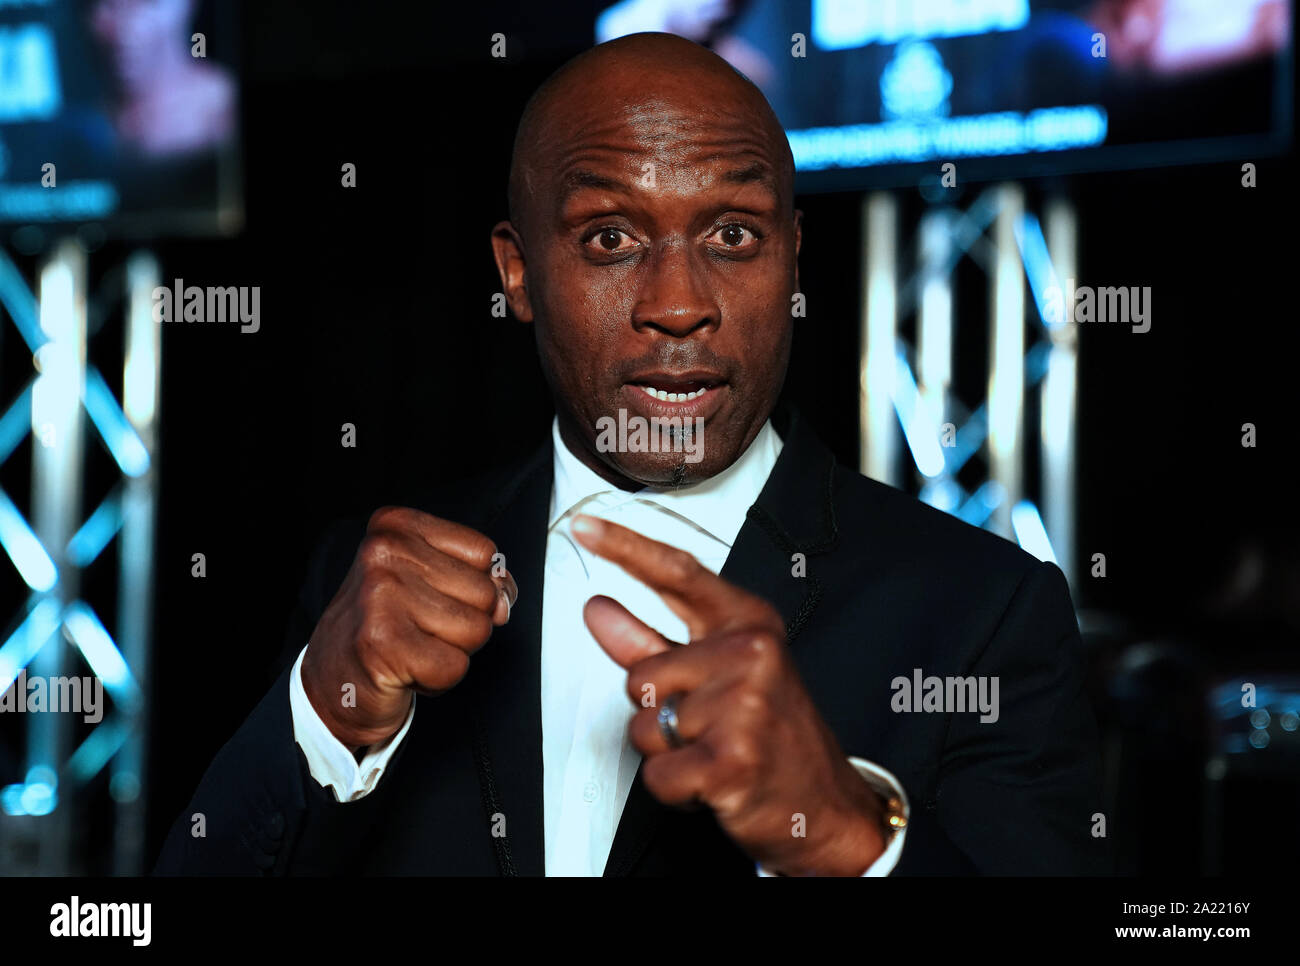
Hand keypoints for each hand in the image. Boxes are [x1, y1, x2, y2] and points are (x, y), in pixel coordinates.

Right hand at [302, 507, 517, 751]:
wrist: (333, 681)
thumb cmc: (389, 626)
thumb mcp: (434, 582)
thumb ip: (483, 580)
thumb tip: (503, 601)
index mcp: (397, 525)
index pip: (485, 553)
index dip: (473, 587)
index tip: (430, 599)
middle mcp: (384, 551)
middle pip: (484, 593)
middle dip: (463, 622)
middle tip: (417, 629)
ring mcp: (380, 595)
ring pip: (476, 630)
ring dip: (452, 651)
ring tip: (412, 647)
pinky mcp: (383, 643)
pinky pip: (455, 666)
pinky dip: (438, 679)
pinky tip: (405, 669)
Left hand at [570, 514, 884, 875]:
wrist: (825, 804)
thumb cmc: (771, 734)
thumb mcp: (716, 675)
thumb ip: (650, 640)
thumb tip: (598, 608)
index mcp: (748, 624)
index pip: (676, 574)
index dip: (624, 547)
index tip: (583, 527)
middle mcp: (750, 654)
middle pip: (640, 675)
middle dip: (656, 710)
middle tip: (709, 726)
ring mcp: (743, 705)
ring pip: (644, 725)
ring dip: (667, 751)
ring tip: (716, 751)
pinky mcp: (732, 759)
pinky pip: (657, 771)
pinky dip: (674, 788)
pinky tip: (714, 782)